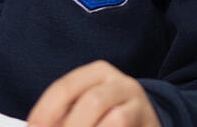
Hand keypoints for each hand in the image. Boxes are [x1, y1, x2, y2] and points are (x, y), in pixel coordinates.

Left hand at [28, 60, 161, 126]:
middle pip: (92, 102)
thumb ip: (61, 117)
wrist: (143, 123)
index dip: (45, 111)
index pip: (65, 87)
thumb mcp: (80, 111)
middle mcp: (120, 83)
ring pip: (115, 118)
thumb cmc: (102, 118)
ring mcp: (139, 103)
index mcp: (97, 73)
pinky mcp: (150, 122)